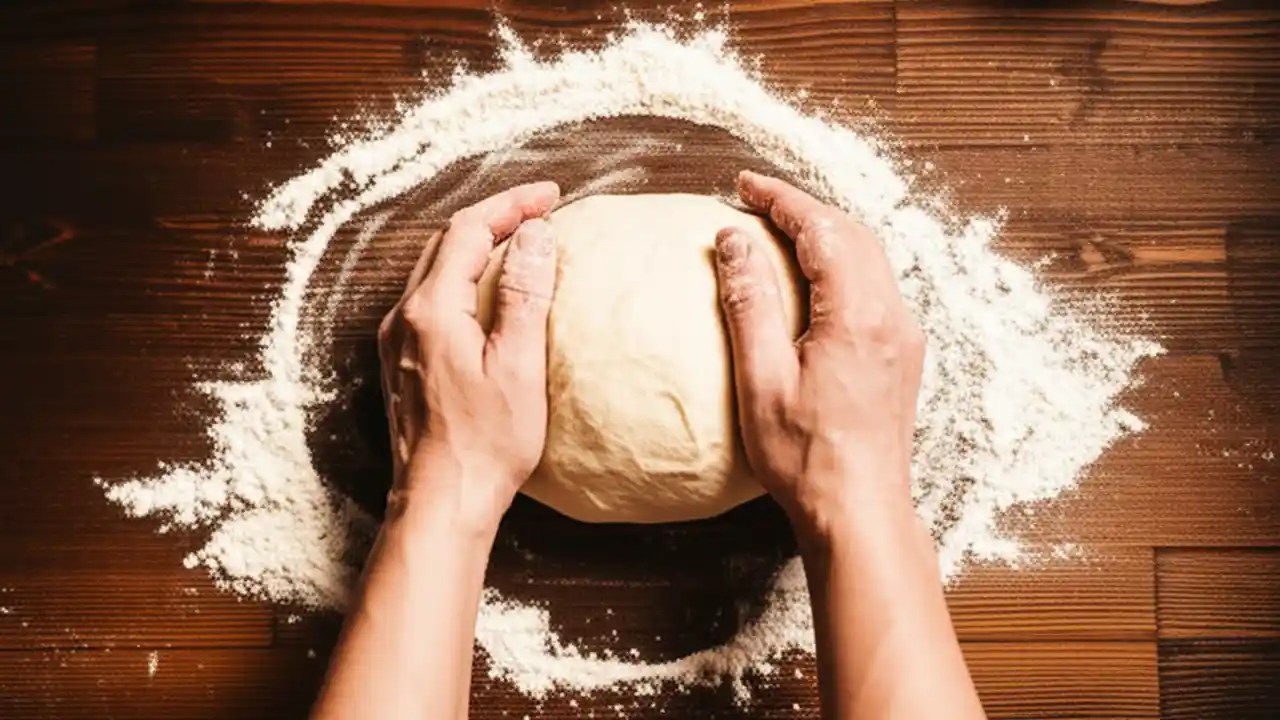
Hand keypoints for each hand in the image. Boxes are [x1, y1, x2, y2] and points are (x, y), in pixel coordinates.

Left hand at [377, 182, 560, 525]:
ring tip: (521, 240)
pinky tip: (491, 291)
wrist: (441, 503)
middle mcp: (405, 318)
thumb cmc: (485, 444)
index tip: (552, 196)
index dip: (512, 205)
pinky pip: (432, 299)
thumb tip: (536, 235)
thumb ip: (527, 295)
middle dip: (495, 217)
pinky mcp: (404, 363)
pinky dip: (465, 278)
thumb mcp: (519, 366)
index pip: (470, 231)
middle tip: (541, 210)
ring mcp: (398, 341)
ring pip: (436, 269)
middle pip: (447, 243)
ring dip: (478, 246)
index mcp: (432, 310)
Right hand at [714, 171, 925, 537]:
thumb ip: (750, 304)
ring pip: (870, 258)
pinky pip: (876, 287)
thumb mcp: (762, 380)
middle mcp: (891, 318)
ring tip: (779, 229)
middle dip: (804, 209)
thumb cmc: (805, 458)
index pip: (822, 231)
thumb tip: (734, 242)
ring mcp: (903, 337)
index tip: (744, 186)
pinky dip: (842, 264)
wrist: (860, 512)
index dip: (781, 200)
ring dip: (826, 234)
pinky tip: (813, 277)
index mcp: (857, 317)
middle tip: (756, 200)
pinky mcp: (903, 356)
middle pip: (853, 235)